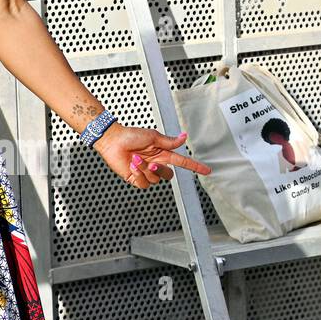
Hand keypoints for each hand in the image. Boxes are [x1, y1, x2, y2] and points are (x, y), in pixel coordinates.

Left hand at [93, 124, 211, 188]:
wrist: (113, 141)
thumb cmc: (131, 135)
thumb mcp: (154, 137)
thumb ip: (170, 142)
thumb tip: (185, 137)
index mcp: (163, 154)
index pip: (183, 162)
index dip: (195, 166)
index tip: (207, 170)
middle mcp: (156, 164)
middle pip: (168, 175)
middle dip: (160, 170)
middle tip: (151, 163)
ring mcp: (146, 172)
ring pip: (155, 179)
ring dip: (145, 170)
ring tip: (135, 159)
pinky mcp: (136, 178)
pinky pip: (144, 184)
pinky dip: (138, 175)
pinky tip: (132, 165)